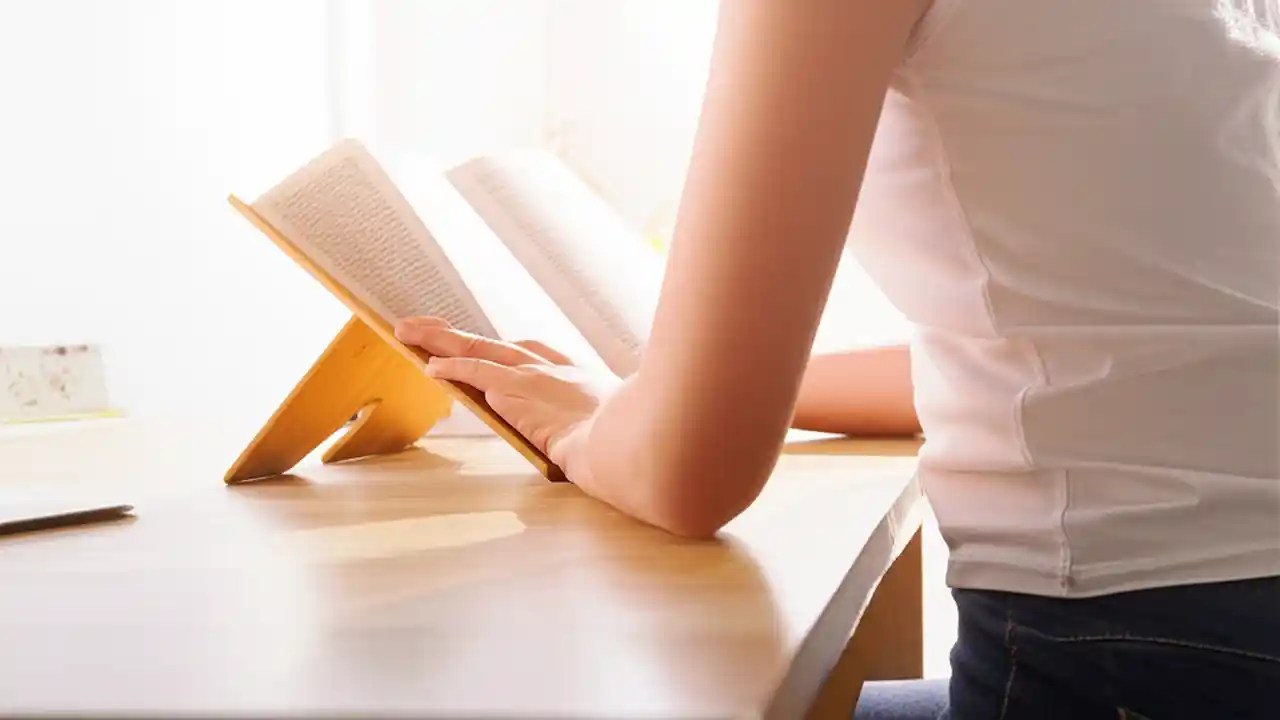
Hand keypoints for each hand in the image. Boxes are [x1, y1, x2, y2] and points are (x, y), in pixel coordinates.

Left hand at [393, 317, 617, 484]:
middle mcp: (556, 370)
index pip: (538, 354)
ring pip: (477, 349)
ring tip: (408, 332)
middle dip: (461, 336)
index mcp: (581, 379)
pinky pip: (476, 372)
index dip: (507, 350)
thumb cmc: (635, 447)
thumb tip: (598, 454)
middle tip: (430, 326)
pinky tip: (428, 365)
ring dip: (440, 340)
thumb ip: (601, 433)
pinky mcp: (520, 391)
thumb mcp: (621, 432)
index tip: (491, 346)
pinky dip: (451, 367)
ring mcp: (536, 377)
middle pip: (498, 344)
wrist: (636, 443)